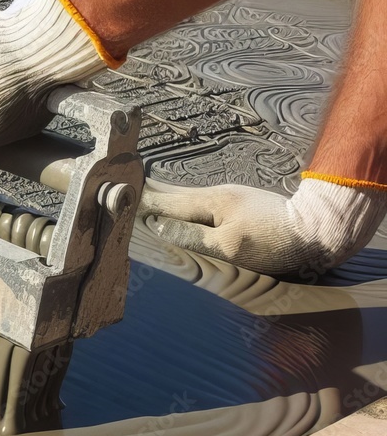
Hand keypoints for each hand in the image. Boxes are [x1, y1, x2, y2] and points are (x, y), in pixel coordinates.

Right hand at [140, 177, 386, 275]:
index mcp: (211, 203)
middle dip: (149, 193)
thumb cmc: (275, 243)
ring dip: (164, 196)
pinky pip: (200, 203)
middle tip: (121, 188)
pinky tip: (178, 206)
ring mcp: (230, 198)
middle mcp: (217, 194)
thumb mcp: (229, 247)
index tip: (115, 196)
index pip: (166, 203)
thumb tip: (157, 227)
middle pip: (174, 194)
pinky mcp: (240, 204)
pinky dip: (182, 202)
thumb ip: (191, 237)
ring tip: (143, 193)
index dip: (140, 202)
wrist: (319, 230)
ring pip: (187, 197)